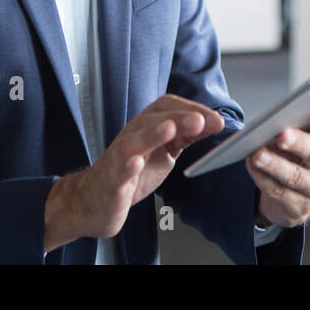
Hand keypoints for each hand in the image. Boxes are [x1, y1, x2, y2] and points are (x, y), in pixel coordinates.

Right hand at [44, 94, 224, 250]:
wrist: (94, 202)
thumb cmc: (131, 174)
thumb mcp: (165, 153)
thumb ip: (186, 137)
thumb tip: (213, 122)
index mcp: (148, 127)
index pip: (169, 107)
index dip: (192, 109)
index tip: (216, 120)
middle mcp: (133, 136)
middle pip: (154, 119)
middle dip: (180, 118)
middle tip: (201, 121)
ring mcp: (120, 157)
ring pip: (134, 140)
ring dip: (153, 133)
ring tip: (170, 129)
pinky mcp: (111, 180)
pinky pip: (118, 170)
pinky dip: (127, 164)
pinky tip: (137, 163)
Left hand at [248, 97, 309, 228]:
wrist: (292, 199)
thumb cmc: (297, 158)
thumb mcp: (303, 140)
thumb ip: (299, 127)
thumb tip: (279, 115)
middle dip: (299, 143)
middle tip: (282, 135)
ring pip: (295, 176)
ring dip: (274, 164)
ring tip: (257, 153)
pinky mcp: (298, 208)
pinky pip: (277, 191)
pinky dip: (262, 177)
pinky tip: (251, 165)